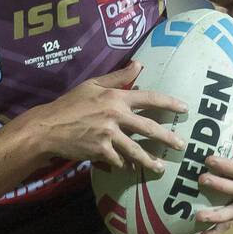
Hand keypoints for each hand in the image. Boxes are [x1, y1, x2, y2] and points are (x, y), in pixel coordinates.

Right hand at [31, 60, 186, 175]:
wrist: (47, 127)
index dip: (169, 103)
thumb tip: (139, 64)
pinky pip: (118, 160)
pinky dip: (123, 165)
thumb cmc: (69, 104)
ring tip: (160, 168)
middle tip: (180, 145)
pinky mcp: (100, 151)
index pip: (149, 98)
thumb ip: (118, 77)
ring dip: (150, 160)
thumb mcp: (92, 85)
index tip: (184, 109)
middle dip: (167, 137)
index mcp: (116, 97)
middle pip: (149, 128)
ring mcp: (108, 135)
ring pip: (136, 150)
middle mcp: (115, 115)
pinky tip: (129, 169)